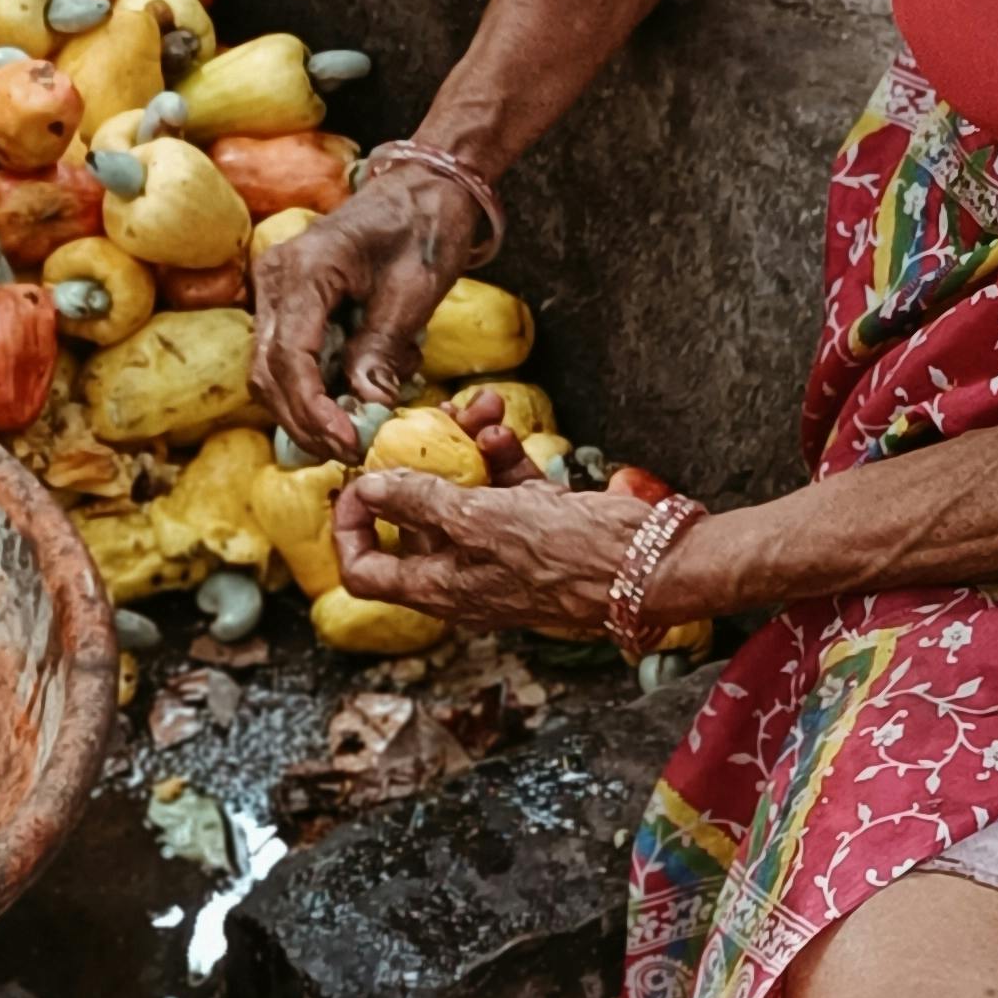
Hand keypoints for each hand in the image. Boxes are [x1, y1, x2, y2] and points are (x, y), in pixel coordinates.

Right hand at [251, 169, 484, 460]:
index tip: (348, 442)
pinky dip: (316, 387)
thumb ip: (382, 349)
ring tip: (354, 431)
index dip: (313, 410)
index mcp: (304, 270)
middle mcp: (275, 279)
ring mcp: (276, 291)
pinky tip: (353, 397)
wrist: (424, 187)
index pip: (290, 358)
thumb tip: (366, 408)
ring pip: (271, 371)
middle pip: (268, 373)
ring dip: (308, 410)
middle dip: (305, 421)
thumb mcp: (413, 291)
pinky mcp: (289, 303)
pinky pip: (289, 358)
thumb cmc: (424, 227)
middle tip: (350, 451)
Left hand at [333, 455, 641, 638]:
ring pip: (461, 493)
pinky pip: (504, 484)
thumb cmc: (564, 556)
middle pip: (413, 521)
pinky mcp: (536, 524)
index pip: (365, 571)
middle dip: (414, 466)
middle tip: (415, 426)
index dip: (349, 527)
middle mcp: (463, 573)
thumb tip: (368, 487)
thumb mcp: (479, 522)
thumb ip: (419, 503)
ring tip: (476, 408)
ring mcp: (501, 548)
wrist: (648, 563)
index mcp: (439, 589)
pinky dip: (501, 453)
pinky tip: (503, 425)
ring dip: (462, 446)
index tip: (356, 483)